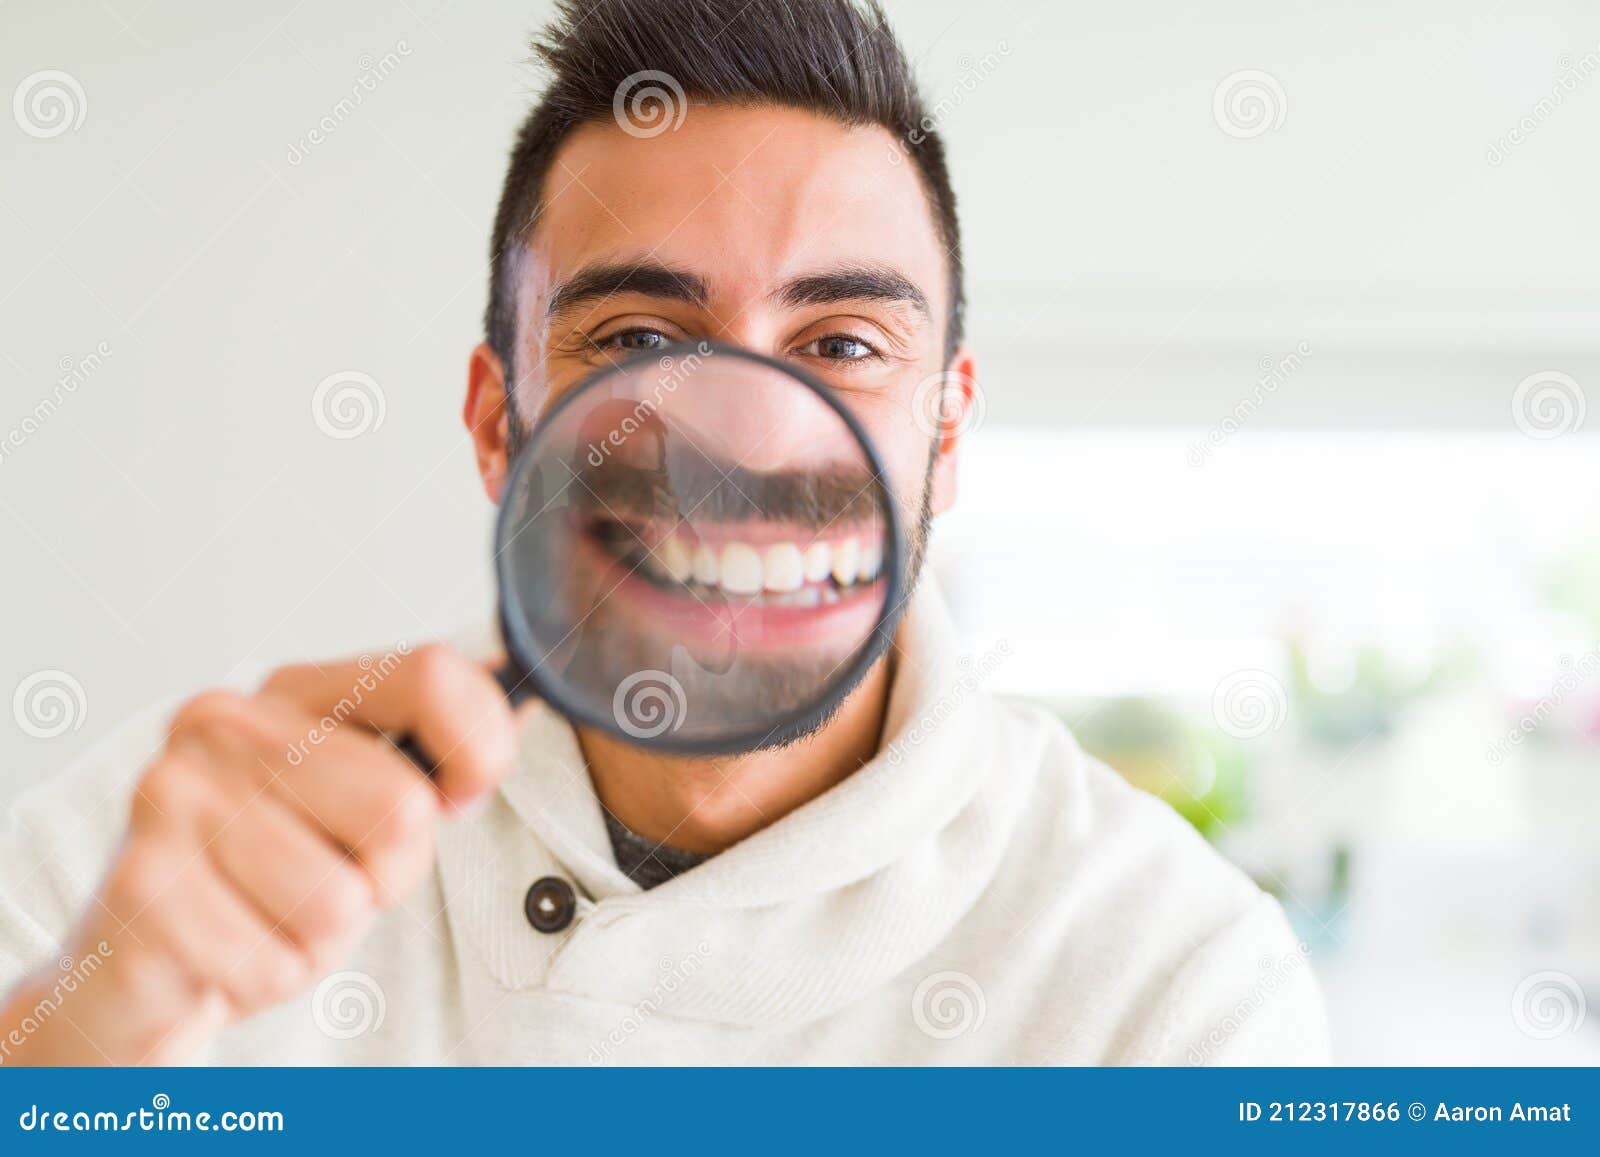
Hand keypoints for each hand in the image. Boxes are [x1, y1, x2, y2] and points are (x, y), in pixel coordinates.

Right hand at [0, 644, 513, 1064]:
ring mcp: (173, 799)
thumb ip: (432, 752)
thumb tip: (527, 701)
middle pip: (403, 809)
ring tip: (271, 914)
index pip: (433, 675)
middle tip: (333, 879)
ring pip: (343, 899)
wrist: (130, 965)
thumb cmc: (268, 877)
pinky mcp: (143, 888)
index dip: (480, 748)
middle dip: (390, 875)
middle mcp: (224, 724)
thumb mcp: (358, 803)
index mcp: (290, 690)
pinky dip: (273, 977)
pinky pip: (281, 963)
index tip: (461, 794)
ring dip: (325, 935)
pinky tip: (231, 949)